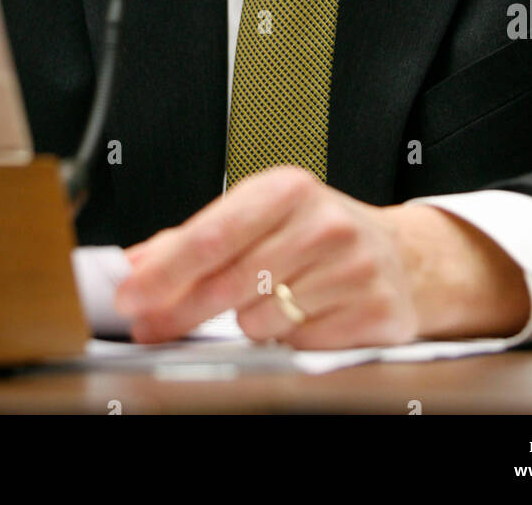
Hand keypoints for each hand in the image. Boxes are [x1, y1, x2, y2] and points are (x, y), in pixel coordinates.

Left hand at [113, 166, 530, 347]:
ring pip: (261, 319)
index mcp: (288, 189)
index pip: (213, 234)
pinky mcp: (374, 310)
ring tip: (273, 301)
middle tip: (153, 325)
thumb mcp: (260, 217)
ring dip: (250, 322)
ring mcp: (353, 266)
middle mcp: (323, 222)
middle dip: (181, 310)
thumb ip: (195, 239)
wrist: (401, 256)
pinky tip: (305, 315)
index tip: (130, 295)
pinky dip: (290, 338)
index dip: (165, 270)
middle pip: (230, 282)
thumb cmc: (318, 234)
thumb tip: (136, 263)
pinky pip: (300, 343)